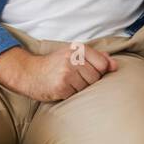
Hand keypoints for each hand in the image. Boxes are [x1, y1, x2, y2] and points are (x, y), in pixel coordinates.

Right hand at [0, 43, 117, 102]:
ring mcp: (67, 72)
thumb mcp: (74, 54)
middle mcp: (73, 58)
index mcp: (78, 48)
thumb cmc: (55, 64)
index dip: (99, 71)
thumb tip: (115, 65)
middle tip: (74, 78)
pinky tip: (61, 88)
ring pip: (87, 87)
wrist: (28, 72)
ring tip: (67, 83)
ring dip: (79, 89)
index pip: (103, 64)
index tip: (88, 72)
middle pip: (96, 77)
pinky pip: (76, 94)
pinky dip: (70, 94)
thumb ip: (96, 57)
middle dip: (88, 81)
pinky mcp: (61, 86)